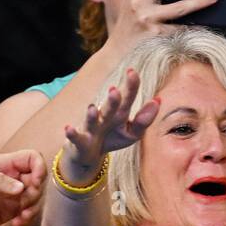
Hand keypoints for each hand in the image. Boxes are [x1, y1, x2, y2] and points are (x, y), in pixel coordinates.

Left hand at [0, 150, 45, 225]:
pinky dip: (26, 219)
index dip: (39, 168)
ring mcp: (10, 197)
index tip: (34, 182)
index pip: (31, 158)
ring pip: (34, 199)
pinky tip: (16, 224)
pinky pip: (25, 214)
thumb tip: (22, 187)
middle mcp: (10, 179)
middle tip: (24, 203)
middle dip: (36, 192)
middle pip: (37, 180)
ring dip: (33, 208)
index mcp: (3, 164)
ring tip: (21, 217)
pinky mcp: (8, 214)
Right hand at [61, 68, 159, 182]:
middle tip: (114, 90)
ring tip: (92, 109)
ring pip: (91, 121)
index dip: (130, 86)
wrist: (90, 154)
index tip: (132, 72)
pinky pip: (76, 137)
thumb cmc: (112, 138)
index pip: (127, 97)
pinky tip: (68, 128)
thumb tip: (157, 100)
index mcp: (119, 113)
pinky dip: (72, 133)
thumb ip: (145, 119)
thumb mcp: (132, 133)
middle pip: (109, 108)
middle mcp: (104, 117)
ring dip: (91, 116)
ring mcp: (91, 128)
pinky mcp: (80, 142)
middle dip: (112, 101)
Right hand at [105, 0, 216, 55]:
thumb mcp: (133, 5)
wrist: (117, 52)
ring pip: (180, 7)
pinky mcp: (155, 35)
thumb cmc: (131, 26)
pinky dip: (192, 25)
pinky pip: (179, 28)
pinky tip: (204, 21)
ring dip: (200, 1)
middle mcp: (139, 3)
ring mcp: (147, 19)